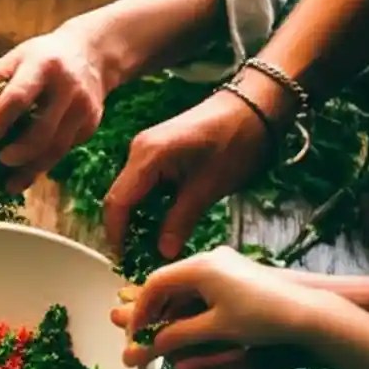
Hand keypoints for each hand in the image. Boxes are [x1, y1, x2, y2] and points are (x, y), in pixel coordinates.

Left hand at [0, 25, 111, 192]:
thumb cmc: (37, 60)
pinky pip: (65, 151)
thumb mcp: (8, 62)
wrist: (91, 54)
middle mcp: (66, 86)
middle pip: (42, 131)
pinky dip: (44, 164)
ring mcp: (83, 108)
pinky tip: (28, 170)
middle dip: (19, 152)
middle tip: (1, 160)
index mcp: (40, 64)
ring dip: (31, 169)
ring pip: (56, 149)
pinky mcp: (91, 124)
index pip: (19, 94)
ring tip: (10, 180)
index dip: (1, 117)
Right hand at [103, 87, 273, 259]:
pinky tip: (159, 225)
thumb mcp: (209, 187)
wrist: (252, 108)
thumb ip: (181, 220)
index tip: (124, 261)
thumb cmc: (234, 143)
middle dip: (123, 230)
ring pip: (129, 193)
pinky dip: (146, 207)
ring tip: (147, 247)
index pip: (118, 202)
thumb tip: (163, 253)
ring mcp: (145, 149)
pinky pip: (142, 185)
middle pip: (119, 198)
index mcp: (147, 156)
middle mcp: (138, 150)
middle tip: (136, 259)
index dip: (116, 235)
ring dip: (135, 220)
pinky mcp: (155, 152)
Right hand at [113, 246, 347, 368]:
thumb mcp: (215, 329)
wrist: (309, 311)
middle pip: (168, 284)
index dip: (140, 311)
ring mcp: (223, 264)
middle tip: (143, 338)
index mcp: (200, 266)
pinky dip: (189, 308)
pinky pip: (201, 289)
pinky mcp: (235, 274)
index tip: (134, 335)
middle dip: (153, 313)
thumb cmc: (262, 317)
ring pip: (184, 288)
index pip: (155, 284)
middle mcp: (209, 259)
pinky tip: (186, 327)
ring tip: (162, 337)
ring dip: (171, 313)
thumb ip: (176, 336)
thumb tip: (145, 349)